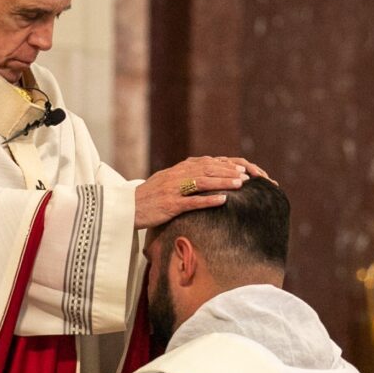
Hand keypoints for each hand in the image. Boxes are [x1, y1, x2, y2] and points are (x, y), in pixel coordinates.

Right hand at [136, 156, 268, 228]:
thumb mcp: (165, 183)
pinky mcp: (170, 205)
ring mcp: (173, 189)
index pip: (206, 163)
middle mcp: (177, 176)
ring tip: (241, 184)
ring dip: (223, 182)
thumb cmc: (148, 198)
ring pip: (203, 182)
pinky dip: (209, 200)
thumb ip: (183, 178)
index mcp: (178, 170)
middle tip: (247, 175)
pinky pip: (192, 202)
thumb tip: (202, 176)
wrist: (126, 209)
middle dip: (229, 171)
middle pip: (208, 169)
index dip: (225, 165)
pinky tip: (223, 201)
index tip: (241, 168)